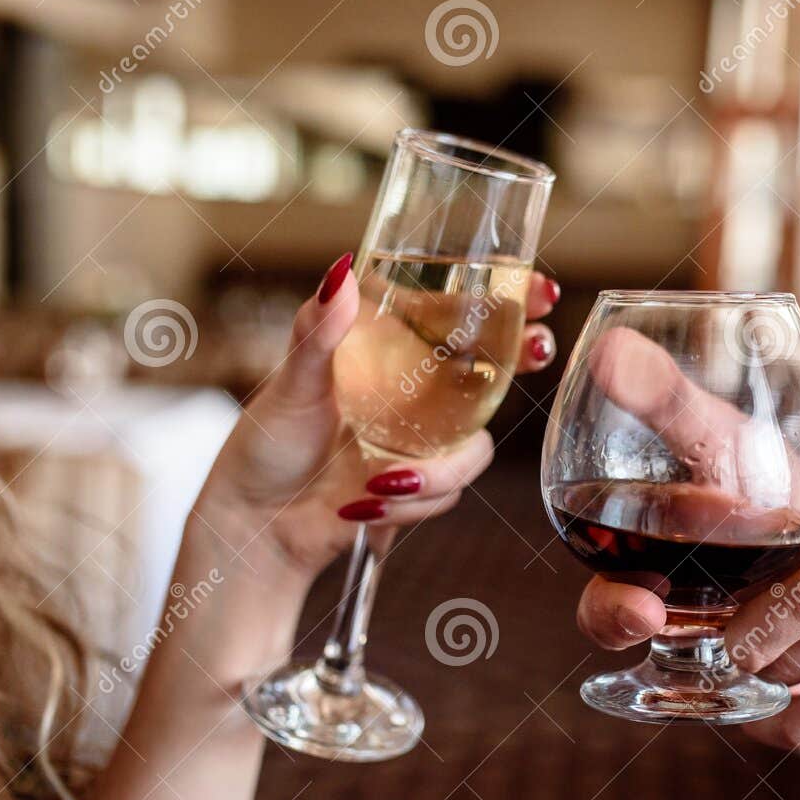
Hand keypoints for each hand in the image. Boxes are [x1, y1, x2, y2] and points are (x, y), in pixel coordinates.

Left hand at [192, 252, 560, 597]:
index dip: (509, 298)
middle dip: (525, 360)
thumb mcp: (290, 383)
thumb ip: (317, 331)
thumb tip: (341, 273)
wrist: (257, 526)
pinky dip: (410, 507)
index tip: (541, 290)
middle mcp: (419, 392)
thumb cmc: (265, 445)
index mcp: (390, 353)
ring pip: (475, 449)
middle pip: (496, 370)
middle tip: (535, 353)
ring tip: (381, 485)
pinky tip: (361, 510)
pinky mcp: (422, 489)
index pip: (460, 316)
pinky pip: (449, 496)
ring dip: (439, 472)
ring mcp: (426, 442)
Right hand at [572, 329, 799, 749]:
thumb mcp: (713, 433)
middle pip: (723, 644)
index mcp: (647, 582)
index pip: (610, 615)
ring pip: (784, 665)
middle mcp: (689, 641)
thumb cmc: (747, 476)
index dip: (617, 619)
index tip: (644, 610)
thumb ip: (665, 401)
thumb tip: (613, 349)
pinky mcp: (790, 708)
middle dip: (790, 604)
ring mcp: (741, 679)